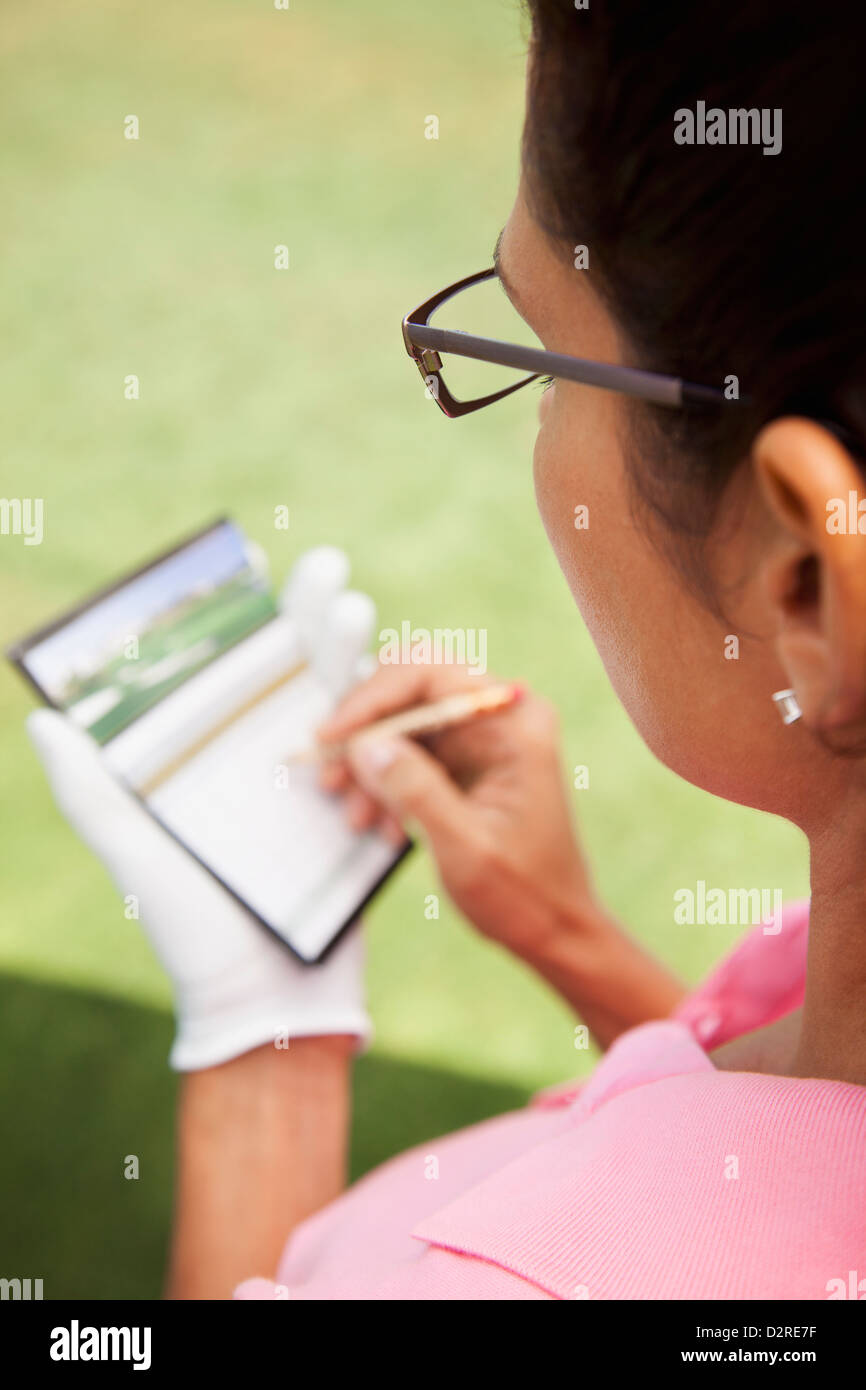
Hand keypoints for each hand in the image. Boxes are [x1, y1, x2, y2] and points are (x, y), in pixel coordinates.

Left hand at [28, 547, 376, 1070]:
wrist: (270, 1002)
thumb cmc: (193, 931)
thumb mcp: (135, 856)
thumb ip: (94, 794)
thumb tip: (46, 721)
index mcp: (214, 762)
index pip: (229, 674)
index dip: (242, 617)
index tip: (250, 563)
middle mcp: (266, 763)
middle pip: (295, 672)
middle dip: (314, 615)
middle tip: (329, 571)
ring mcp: (320, 784)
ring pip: (345, 703)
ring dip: (356, 655)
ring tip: (360, 612)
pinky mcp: (363, 813)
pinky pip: (383, 757)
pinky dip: (389, 719)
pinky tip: (399, 681)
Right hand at [317, 662, 597, 969]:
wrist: (554, 930)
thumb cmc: (526, 894)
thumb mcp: (465, 846)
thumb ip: (416, 790)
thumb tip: (366, 745)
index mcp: (516, 725)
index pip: (431, 675)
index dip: (373, 698)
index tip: (333, 735)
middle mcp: (502, 719)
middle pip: (411, 691)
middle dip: (366, 732)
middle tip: (332, 774)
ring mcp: (484, 740)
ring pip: (404, 723)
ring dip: (370, 764)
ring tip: (356, 813)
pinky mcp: (468, 763)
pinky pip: (411, 753)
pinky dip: (387, 784)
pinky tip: (383, 825)